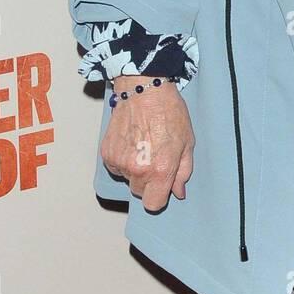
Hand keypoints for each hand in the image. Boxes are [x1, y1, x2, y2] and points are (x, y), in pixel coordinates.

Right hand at [101, 77, 194, 211]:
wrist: (144, 89)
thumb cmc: (168, 112)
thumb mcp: (187, 142)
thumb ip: (182, 171)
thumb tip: (178, 191)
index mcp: (160, 170)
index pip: (153, 204)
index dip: (158, 196)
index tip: (161, 186)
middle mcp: (138, 169)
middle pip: (140, 192)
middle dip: (148, 181)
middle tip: (154, 158)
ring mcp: (119, 161)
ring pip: (127, 178)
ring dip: (134, 169)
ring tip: (142, 146)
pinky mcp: (107, 153)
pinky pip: (115, 167)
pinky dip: (122, 159)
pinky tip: (131, 142)